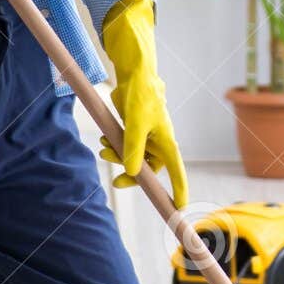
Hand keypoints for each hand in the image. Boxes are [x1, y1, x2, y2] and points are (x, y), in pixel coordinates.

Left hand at [99, 0, 187, 208]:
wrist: (133, 76)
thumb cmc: (141, 95)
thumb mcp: (135, 124)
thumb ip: (134, 149)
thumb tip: (134, 173)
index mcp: (167, 141)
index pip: (176, 171)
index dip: (178, 190)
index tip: (178, 208)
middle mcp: (158, 142)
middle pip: (149, 170)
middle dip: (132, 175)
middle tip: (117, 182)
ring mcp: (145, 137)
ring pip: (133, 159)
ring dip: (118, 158)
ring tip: (104, 149)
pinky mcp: (133, 131)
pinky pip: (124, 148)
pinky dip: (114, 148)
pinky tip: (105, 141)